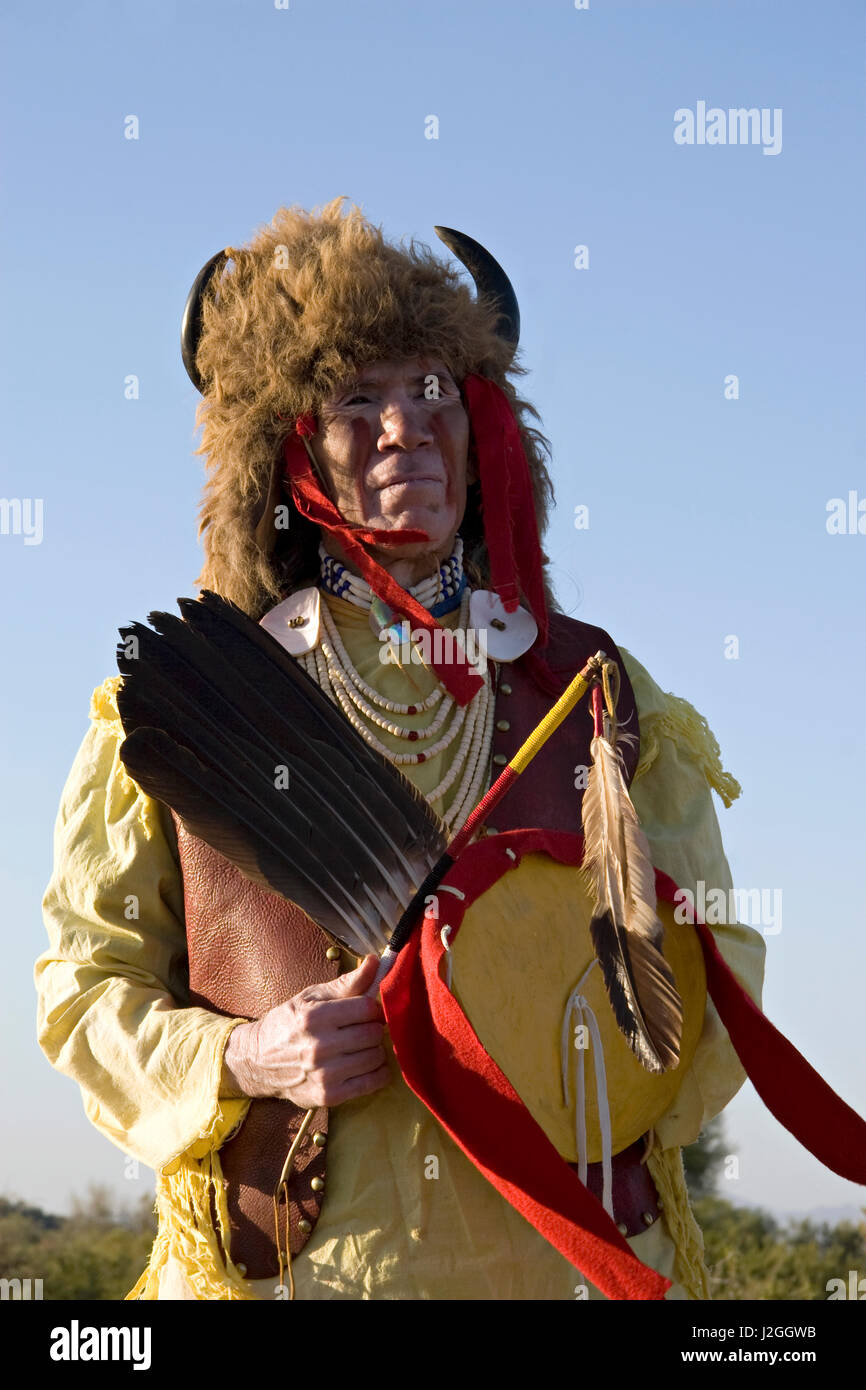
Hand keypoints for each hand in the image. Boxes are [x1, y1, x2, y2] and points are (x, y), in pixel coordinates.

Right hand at [221, 954, 389, 1106]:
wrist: (258, 1061)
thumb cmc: (289, 1023)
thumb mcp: (312, 997)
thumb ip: (347, 982)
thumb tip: (375, 961)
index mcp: (314, 1017)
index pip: (367, 1008)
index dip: (374, 1007)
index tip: (368, 1011)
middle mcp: (318, 1047)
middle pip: (373, 1034)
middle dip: (374, 1028)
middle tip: (365, 1028)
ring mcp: (324, 1074)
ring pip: (376, 1057)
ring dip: (376, 1050)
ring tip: (363, 1046)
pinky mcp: (328, 1096)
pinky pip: (372, 1083)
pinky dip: (378, 1073)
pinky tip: (368, 1065)